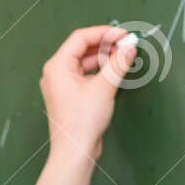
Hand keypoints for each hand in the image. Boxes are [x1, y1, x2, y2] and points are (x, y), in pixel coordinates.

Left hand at [40, 24, 137, 166]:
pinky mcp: (69, 96)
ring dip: (104, 58)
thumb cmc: (82, 122)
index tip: (124, 36)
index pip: (81, 38)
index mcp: (57, 66)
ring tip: (123, 58)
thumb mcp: (104, 87)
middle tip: (127, 46)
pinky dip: (100, 71)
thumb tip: (129, 47)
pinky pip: (85, 75)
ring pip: (85, 62)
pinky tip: (114, 72)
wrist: (75, 151)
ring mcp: (61, 85)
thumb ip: (118, 63)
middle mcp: (55, 73)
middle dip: (106, 45)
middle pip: (82, 48)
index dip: (105, 33)